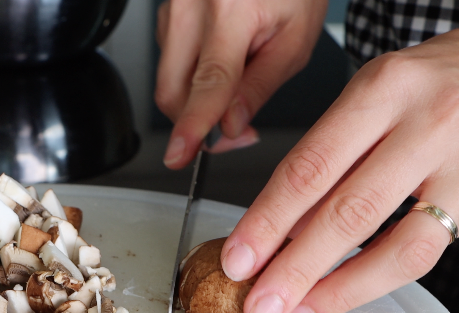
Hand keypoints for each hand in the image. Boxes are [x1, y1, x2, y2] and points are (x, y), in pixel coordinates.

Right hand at [155, 0, 327, 167]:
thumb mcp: (294, 41)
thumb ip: (260, 88)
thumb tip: (230, 128)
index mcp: (230, 9)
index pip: (209, 82)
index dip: (194, 124)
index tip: (182, 153)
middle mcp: (190, 7)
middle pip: (173, 92)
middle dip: (194, 123)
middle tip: (229, 133)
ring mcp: (172, 10)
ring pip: (169, 81)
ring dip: (197, 98)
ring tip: (236, 75)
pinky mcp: (165, 16)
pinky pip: (170, 63)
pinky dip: (192, 76)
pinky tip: (220, 60)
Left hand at [220, 8, 458, 312]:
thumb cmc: (424, 85)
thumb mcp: (365, 98)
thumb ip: (324, 160)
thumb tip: (277, 232)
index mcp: (384, 90)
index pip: (312, 167)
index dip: (268, 221)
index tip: (238, 258)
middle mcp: (430, 125)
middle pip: (351, 211)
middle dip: (295, 268)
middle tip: (259, 304)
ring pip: (397, 245)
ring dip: (337, 289)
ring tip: (295, 311)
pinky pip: (425, 254)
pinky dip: (375, 281)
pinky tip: (338, 294)